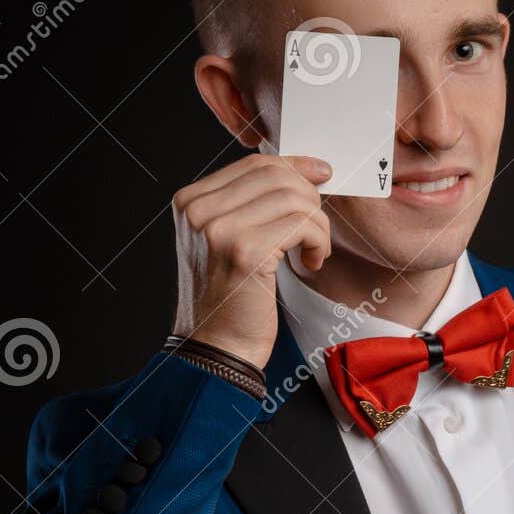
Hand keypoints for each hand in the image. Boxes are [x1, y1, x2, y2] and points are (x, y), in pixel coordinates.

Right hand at [171, 152, 331, 369]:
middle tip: (314, 230)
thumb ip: (250, 205)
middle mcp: (199, 210)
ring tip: (312, 251)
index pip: (255, 164)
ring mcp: (219, 229)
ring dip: (317, 225)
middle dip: (308, 199)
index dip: (296, 166)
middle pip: (276, 175)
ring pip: (294, 198)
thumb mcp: (230, 241)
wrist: (218, 348)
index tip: (322, 174)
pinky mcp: (244, 251)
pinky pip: (303, 224)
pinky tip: (311, 262)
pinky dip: (318, 241)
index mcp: (191, 202)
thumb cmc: (230, 300)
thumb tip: (304, 170)